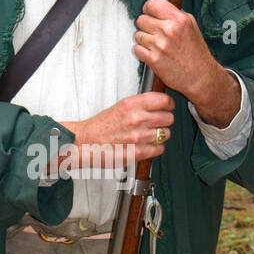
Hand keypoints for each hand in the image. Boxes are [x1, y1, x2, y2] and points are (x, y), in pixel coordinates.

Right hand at [57, 92, 175, 172]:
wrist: (85, 142)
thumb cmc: (100, 126)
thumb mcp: (120, 106)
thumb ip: (140, 104)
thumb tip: (159, 104)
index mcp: (131, 104)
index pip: (164, 100)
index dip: (168, 104)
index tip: (168, 107)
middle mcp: (136, 119)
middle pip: (168, 118)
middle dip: (165, 120)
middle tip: (159, 122)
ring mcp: (138, 136)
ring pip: (166, 134)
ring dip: (161, 135)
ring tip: (151, 135)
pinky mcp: (137, 152)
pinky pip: (159, 149)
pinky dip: (156, 148)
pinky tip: (148, 145)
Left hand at [133, 0, 217, 101]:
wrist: (200, 76)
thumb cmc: (196, 53)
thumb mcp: (191, 26)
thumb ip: (174, 15)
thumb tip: (158, 9)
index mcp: (179, 20)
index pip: (152, 4)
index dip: (148, 9)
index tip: (149, 13)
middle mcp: (168, 30)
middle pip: (141, 19)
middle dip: (146, 25)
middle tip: (155, 32)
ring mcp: (159, 45)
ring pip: (138, 35)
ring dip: (144, 39)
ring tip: (157, 45)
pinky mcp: (153, 59)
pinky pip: (137, 49)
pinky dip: (142, 51)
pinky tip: (153, 53)